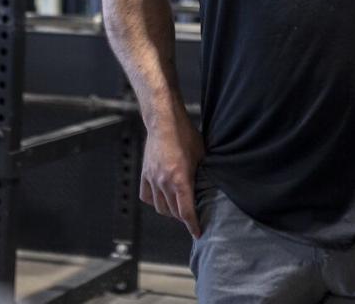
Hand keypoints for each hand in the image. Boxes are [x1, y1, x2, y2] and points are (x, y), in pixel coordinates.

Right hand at [140, 108, 204, 237]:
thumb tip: (208, 187)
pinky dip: (154, 201)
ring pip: (159, 207)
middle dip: (183, 217)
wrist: (164, 121)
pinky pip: (147, 196)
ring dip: (170, 211)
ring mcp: (153, 179)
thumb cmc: (185, 135)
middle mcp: (164, 183)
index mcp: (180, 180)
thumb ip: (202, 174)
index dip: (193, 225)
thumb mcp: (201, 155)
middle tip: (192, 216)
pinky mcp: (145, 174)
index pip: (186, 212)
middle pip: (173, 212)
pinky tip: (162, 198)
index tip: (198, 233)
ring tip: (178, 207)